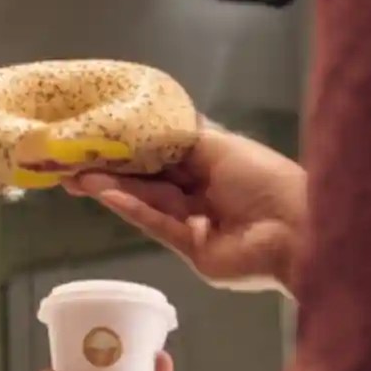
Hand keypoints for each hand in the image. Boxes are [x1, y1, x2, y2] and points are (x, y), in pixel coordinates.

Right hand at [63, 126, 306, 292]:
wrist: (298, 231)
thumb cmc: (265, 178)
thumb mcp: (222, 147)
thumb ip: (182, 138)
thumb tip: (148, 120)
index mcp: (212, 166)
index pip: (162, 155)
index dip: (130, 147)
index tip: (96, 138)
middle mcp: (201, 194)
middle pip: (148, 180)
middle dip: (112, 170)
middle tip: (73, 161)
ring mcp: (194, 223)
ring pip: (147, 201)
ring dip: (114, 188)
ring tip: (78, 177)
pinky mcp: (190, 250)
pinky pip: (156, 225)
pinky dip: (131, 209)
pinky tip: (105, 194)